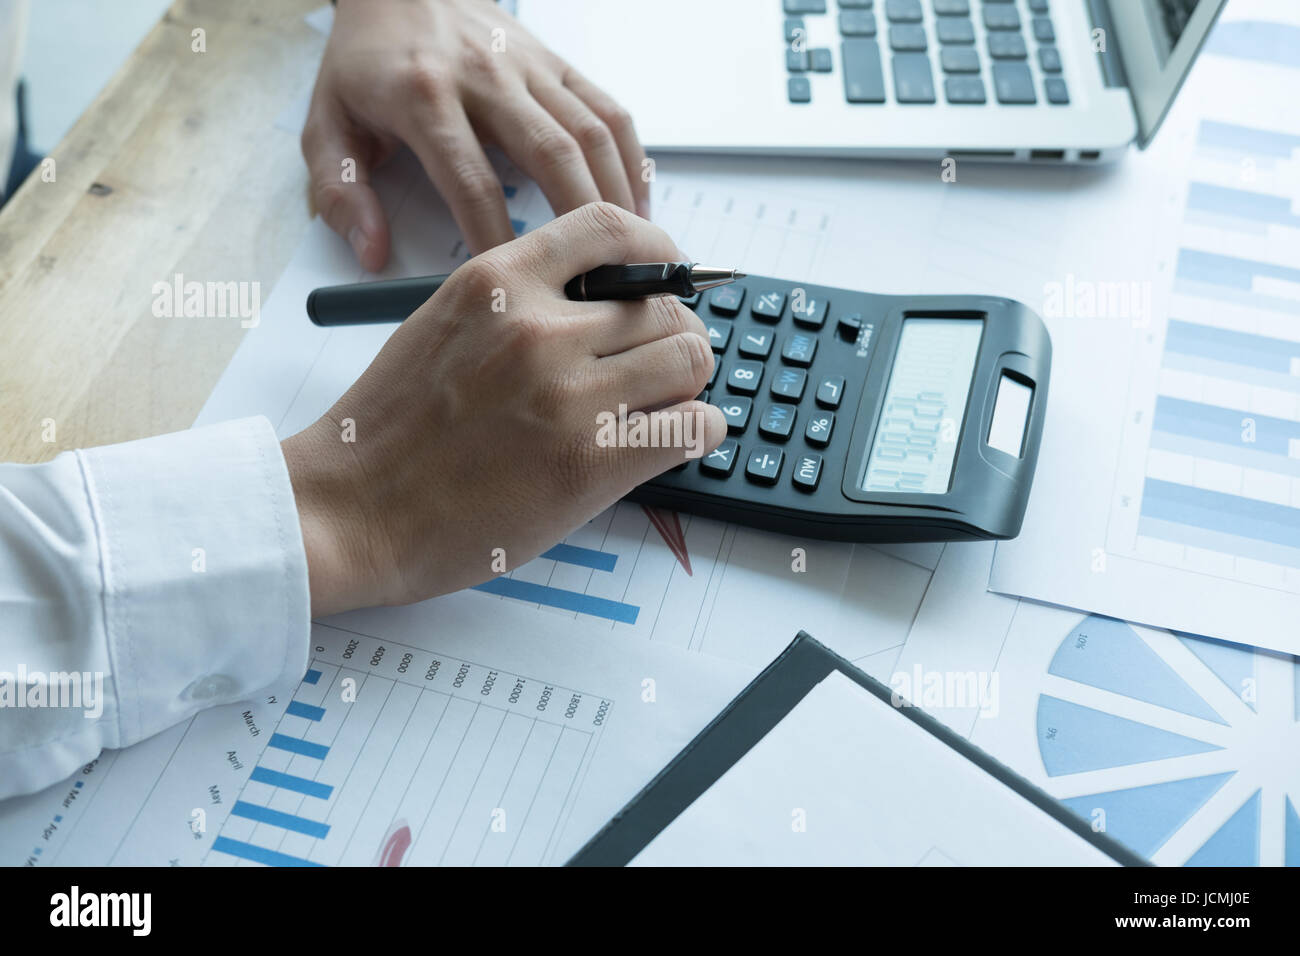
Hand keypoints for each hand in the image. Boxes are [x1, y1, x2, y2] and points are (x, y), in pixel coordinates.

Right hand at [282, 203, 725, 616]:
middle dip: (678, 335)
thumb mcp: (442, 326)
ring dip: (689, 384)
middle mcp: (539, 328)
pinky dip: (699, 432)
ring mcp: (568, 396)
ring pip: (688, 361)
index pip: (611, 228)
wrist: (349, 511)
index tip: (670, 277)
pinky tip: (673, 441)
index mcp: (498, 282)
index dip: (659, 250)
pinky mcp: (589, 464)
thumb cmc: (388, 430)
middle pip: (665, 307)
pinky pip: (692, 428)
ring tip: (667, 405)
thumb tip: (597, 304)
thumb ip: (516, 304)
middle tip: (667, 364)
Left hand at [302, 0, 650, 270]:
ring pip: (590, 134)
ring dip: (616, 198)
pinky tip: (637, 204)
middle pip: (552, 157)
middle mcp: (484, 77)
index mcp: (423, 98)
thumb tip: (372, 253)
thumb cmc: (366, 63)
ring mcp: (527, 67)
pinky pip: (607, 110)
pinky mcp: (555, 62)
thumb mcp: (326, 123)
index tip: (517, 292)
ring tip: (629, 253)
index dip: (497, 242)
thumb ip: (341, 193)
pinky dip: (631, 159)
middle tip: (596, 282)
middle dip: (581, 227)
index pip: (472, 184)